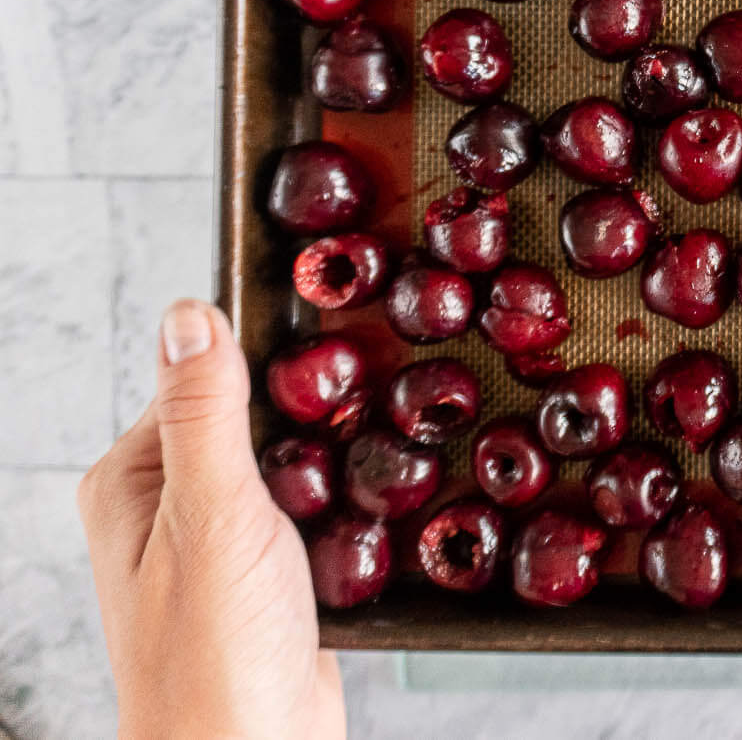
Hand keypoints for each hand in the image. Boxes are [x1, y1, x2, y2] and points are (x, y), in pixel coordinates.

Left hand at [77, 299, 344, 739]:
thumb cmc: (212, 656)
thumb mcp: (212, 514)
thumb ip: (203, 413)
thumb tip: (191, 313)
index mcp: (135, 480)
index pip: (206, 378)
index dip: (273, 367)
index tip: (336, 360)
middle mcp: (170, 506)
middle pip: (258, 419)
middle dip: (317, 420)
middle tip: (367, 420)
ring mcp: (222, 542)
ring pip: (298, 465)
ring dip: (341, 466)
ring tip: (378, 466)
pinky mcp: (271, 572)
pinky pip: (319, 511)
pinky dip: (351, 509)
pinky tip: (376, 514)